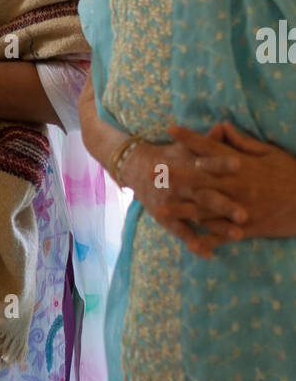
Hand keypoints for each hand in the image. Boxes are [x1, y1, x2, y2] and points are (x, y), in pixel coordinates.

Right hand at [120, 130, 244, 257]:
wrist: (137, 168)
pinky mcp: (166, 216)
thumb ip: (206, 142)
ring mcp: (174, 202)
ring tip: (238, 235)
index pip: (208, 163)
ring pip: (199, 215)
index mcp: (191, 165)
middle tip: (244, 214)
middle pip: (207, 195)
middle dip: (225, 205)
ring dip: (218, 226)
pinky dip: (195, 242)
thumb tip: (224, 126)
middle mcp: (183, 184)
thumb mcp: (186, 147)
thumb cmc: (171, 156)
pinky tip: (208, 254)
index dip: (222, 163)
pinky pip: (181, 232)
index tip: (238, 164)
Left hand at [168, 121, 295, 239]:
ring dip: (181, 210)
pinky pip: (223, 234)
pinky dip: (207, 240)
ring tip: (159, 209)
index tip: (170, 129)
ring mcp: (240, 207)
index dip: (190, 138)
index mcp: (241, 165)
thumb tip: (221, 127)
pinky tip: (190, 243)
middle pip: (200, 178)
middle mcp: (236, 185)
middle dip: (174, 175)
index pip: (210, 148)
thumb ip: (243, 142)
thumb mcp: (269, 152)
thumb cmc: (292, 173)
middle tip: (152, 171)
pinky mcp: (247, 227)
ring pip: (205, 209)